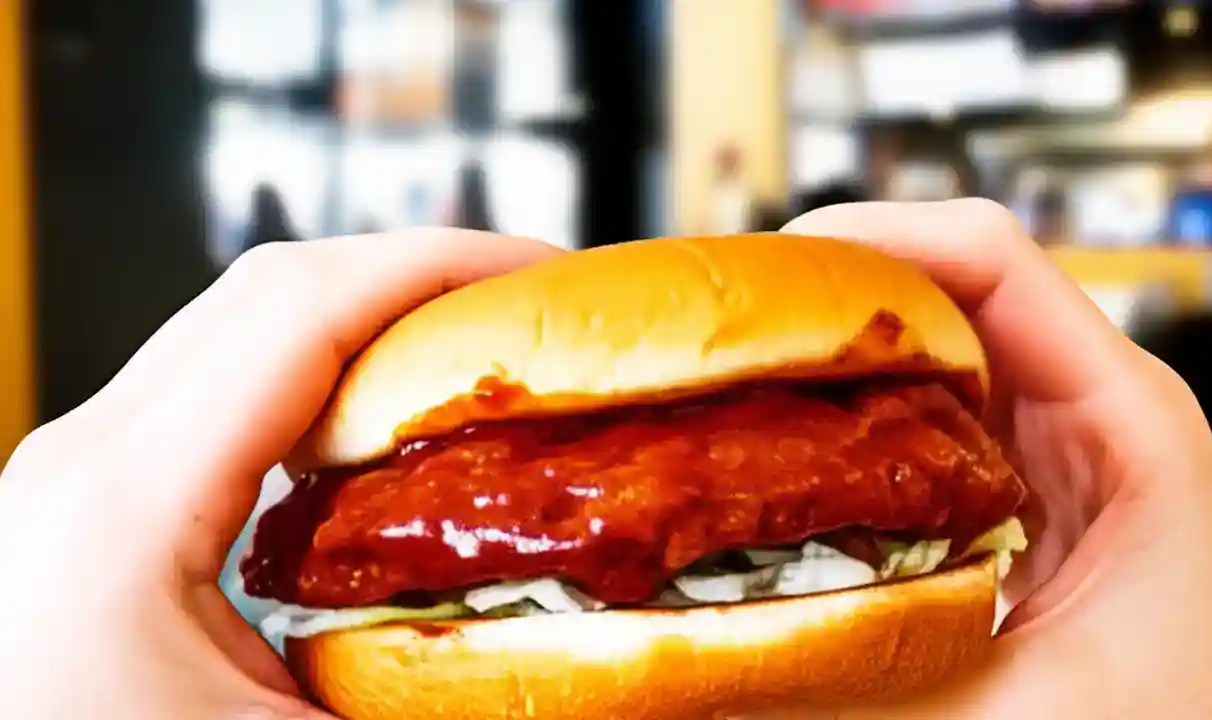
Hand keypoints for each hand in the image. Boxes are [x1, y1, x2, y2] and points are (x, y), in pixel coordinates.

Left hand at [0, 229, 557, 718]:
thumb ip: (450, 690)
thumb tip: (608, 668)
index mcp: (125, 507)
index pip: (304, 310)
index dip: (443, 267)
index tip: (545, 276)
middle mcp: (89, 460)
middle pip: (275, 288)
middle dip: (422, 274)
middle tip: (531, 306)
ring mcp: (84, 469)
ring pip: (244, 325)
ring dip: (371, 316)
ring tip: (473, 351)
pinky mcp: (98, 496)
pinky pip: (221, 382)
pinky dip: (322, 370)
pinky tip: (383, 423)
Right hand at [757, 200, 1211, 718]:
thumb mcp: (1012, 711)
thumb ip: (854, 674)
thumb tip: (701, 650)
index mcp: (1124, 414)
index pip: (988, 259)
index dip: (868, 242)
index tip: (763, 280)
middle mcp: (1085, 403)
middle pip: (939, 291)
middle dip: (821, 300)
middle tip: (716, 342)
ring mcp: (1046, 440)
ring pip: (921, 351)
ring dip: (827, 361)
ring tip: (726, 386)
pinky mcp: (1011, 485)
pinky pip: (918, 418)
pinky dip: (846, 421)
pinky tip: (782, 457)